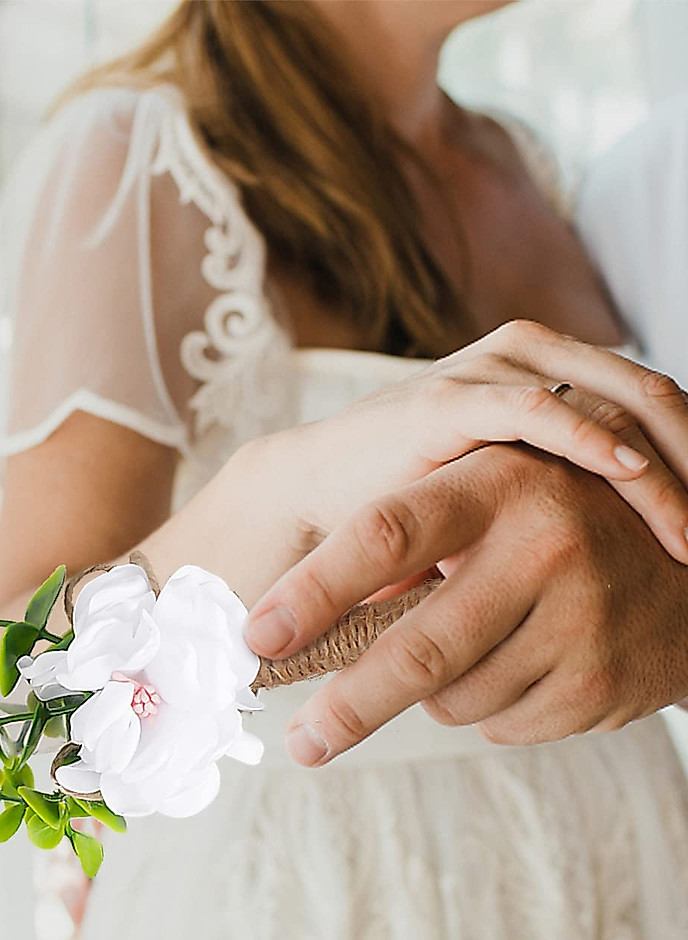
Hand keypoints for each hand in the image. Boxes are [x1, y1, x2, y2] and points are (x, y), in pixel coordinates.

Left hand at [245, 444, 687, 764]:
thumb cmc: (548, 531)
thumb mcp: (488, 506)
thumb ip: (405, 545)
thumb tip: (293, 623)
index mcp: (496, 484)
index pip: (386, 532)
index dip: (314, 589)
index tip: (258, 635)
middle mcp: (545, 545)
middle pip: (416, 649)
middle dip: (346, 708)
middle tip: (300, 745)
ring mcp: (581, 620)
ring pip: (452, 698)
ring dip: (432, 692)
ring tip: (471, 648)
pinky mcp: (602, 686)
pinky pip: (498, 726)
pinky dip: (486, 709)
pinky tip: (524, 666)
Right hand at [272, 320, 687, 564]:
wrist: (316, 495)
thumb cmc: (407, 501)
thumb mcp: (503, 495)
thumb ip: (559, 494)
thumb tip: (634, 550)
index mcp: (548, 373)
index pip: (652, 405)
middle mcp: (529, 358)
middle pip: (653, 399)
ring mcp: (492, 372)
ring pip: (613, 402)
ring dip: (665, 468)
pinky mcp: (453, 399)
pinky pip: (541, 410)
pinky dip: (592, 442)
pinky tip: (630, 477)